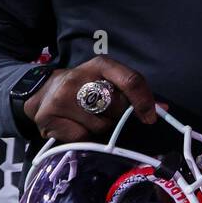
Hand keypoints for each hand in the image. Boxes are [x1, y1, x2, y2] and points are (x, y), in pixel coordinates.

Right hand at [24, 56, 156, 142]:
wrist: (39, 92)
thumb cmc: (83, 88)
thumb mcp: (106, 81)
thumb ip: (132, 92)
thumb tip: (162, 109)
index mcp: (100, 65)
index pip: (131, 81)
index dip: (145, 101)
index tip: (150, 117)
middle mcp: (79, 78)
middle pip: (117, 108)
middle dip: (117, 116)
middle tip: (105, 113)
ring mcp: (61, 97)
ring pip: (100, 126)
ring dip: (100, 128)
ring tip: (87, 118)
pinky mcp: (48, 117)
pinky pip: (82, 137)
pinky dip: (83, 137)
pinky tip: (74, 126)